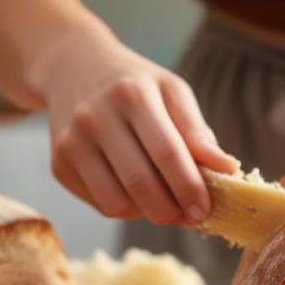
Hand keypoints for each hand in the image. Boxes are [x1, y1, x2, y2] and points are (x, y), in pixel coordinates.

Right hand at [29, 24, 237, 224]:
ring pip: (116, 203)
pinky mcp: (59, 165)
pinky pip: (100, 205)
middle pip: (140, 183)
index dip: (189, 187)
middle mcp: (95, 118)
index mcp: (131, 95)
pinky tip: (137, 192)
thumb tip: (226, 168)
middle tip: (191, 216)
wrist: (73, 68)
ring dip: (148, 214)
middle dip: (171, 210)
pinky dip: (126, 208)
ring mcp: (71, 143)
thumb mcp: (171, 90)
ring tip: (165, 202)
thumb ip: (196, 130)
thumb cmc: (134, 83)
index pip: (166, 152)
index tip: (205, 210)